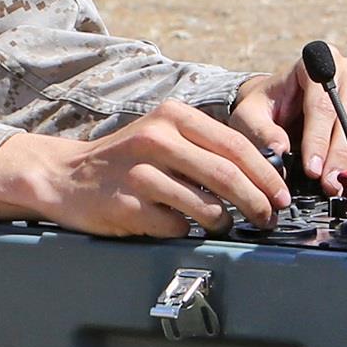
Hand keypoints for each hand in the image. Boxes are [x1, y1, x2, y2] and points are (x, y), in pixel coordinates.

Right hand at [0, 101, 291, 236]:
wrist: (64, 177)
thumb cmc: (125, 160)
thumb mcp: (162, 135)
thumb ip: (204, 146)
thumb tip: (262, 175)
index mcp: (172, 116)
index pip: (235, 144)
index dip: (266, 174)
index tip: (282, 195)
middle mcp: (156, 139)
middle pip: (226, 175)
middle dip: (257, 202)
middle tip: (269, 218)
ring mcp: (140, 173)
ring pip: (205, 205)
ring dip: (223, 222)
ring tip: (222, 225)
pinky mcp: (127, 205)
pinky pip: (176, 226)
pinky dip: (184, 231)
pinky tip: (174, 224)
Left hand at [227, 47, 346, 192]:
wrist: (277, 104)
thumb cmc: (264, 106)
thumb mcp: (248, 115)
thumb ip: (260, 130)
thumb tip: (280, 149)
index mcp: (316, 60)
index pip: (322, 101)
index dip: (318, 138)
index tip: (312, 169)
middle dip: (340, 152)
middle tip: (330, 182)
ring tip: (345, 182)